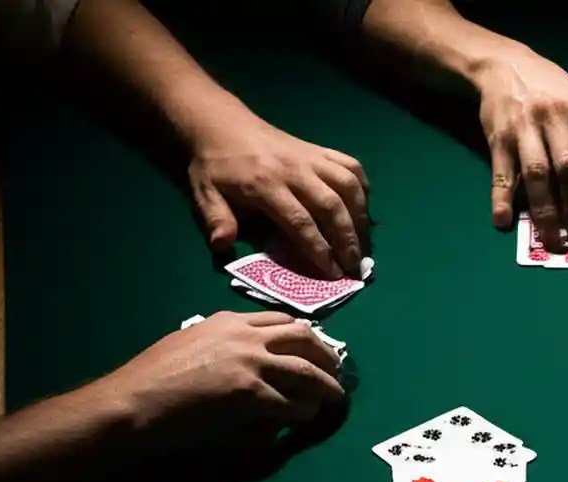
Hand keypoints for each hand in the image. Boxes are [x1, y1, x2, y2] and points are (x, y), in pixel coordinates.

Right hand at [100, 311, 343, 448]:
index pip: (280, 320)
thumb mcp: (187, 342)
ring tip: (336, 397)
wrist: (133, 402)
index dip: (303, 335)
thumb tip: (240, 357)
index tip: (314, 348)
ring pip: (307, 371)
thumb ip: (218, 343)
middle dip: (326, 354)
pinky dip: (304, 412)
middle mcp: (245, 336)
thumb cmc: (149, 378)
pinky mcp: (251, 394)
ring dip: (326, 386)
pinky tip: (307, 418)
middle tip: (335, 370)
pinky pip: (292, 404)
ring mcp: (251, 363)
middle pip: (304, 338)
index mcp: (228, 321)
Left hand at [188, 115, 369, 278]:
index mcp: (266, 184)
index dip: (320, 250)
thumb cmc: (214, 164)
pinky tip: (363, 208)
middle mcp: (295, 170)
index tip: (333, 273)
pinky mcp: (319, 149)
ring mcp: (310, 157)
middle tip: (355, 266)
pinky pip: (350, 165)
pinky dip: (362, 187)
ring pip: (347, 185)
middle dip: (347, 239)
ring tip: (364, 242)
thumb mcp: (203, 193)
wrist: (222, 123)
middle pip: (331, 206)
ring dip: (361, 216)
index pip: (300, 222)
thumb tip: (222, 245)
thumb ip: (216, 219)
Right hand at [474, 50, 567, 251]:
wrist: (504, 65)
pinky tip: (503, 221)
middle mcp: (554, 118)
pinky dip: (500, 197)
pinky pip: (501, 172)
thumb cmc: (552, 90)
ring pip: (537, 174)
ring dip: (545, 211)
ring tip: (553, 241)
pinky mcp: (498, 138)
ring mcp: (524, 129)